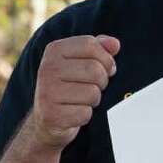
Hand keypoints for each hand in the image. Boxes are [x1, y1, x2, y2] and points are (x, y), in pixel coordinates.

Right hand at [28, 35, 119, 149]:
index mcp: (54, 50)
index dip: (105, 59)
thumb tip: (114, 44)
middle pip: (95, 70)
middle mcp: (47, 68)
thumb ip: (99, 48)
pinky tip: (73, 114)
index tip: (102, 68)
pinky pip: (85, 113)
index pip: (90, 45)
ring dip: (93, 100)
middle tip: (91, 87)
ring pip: (93, 93)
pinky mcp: (51, 115)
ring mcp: (47, 92)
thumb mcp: (81, 61)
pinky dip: (85, 116)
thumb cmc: (70, 85)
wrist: (47, 117)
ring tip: (81, 101)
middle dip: (101, 82)